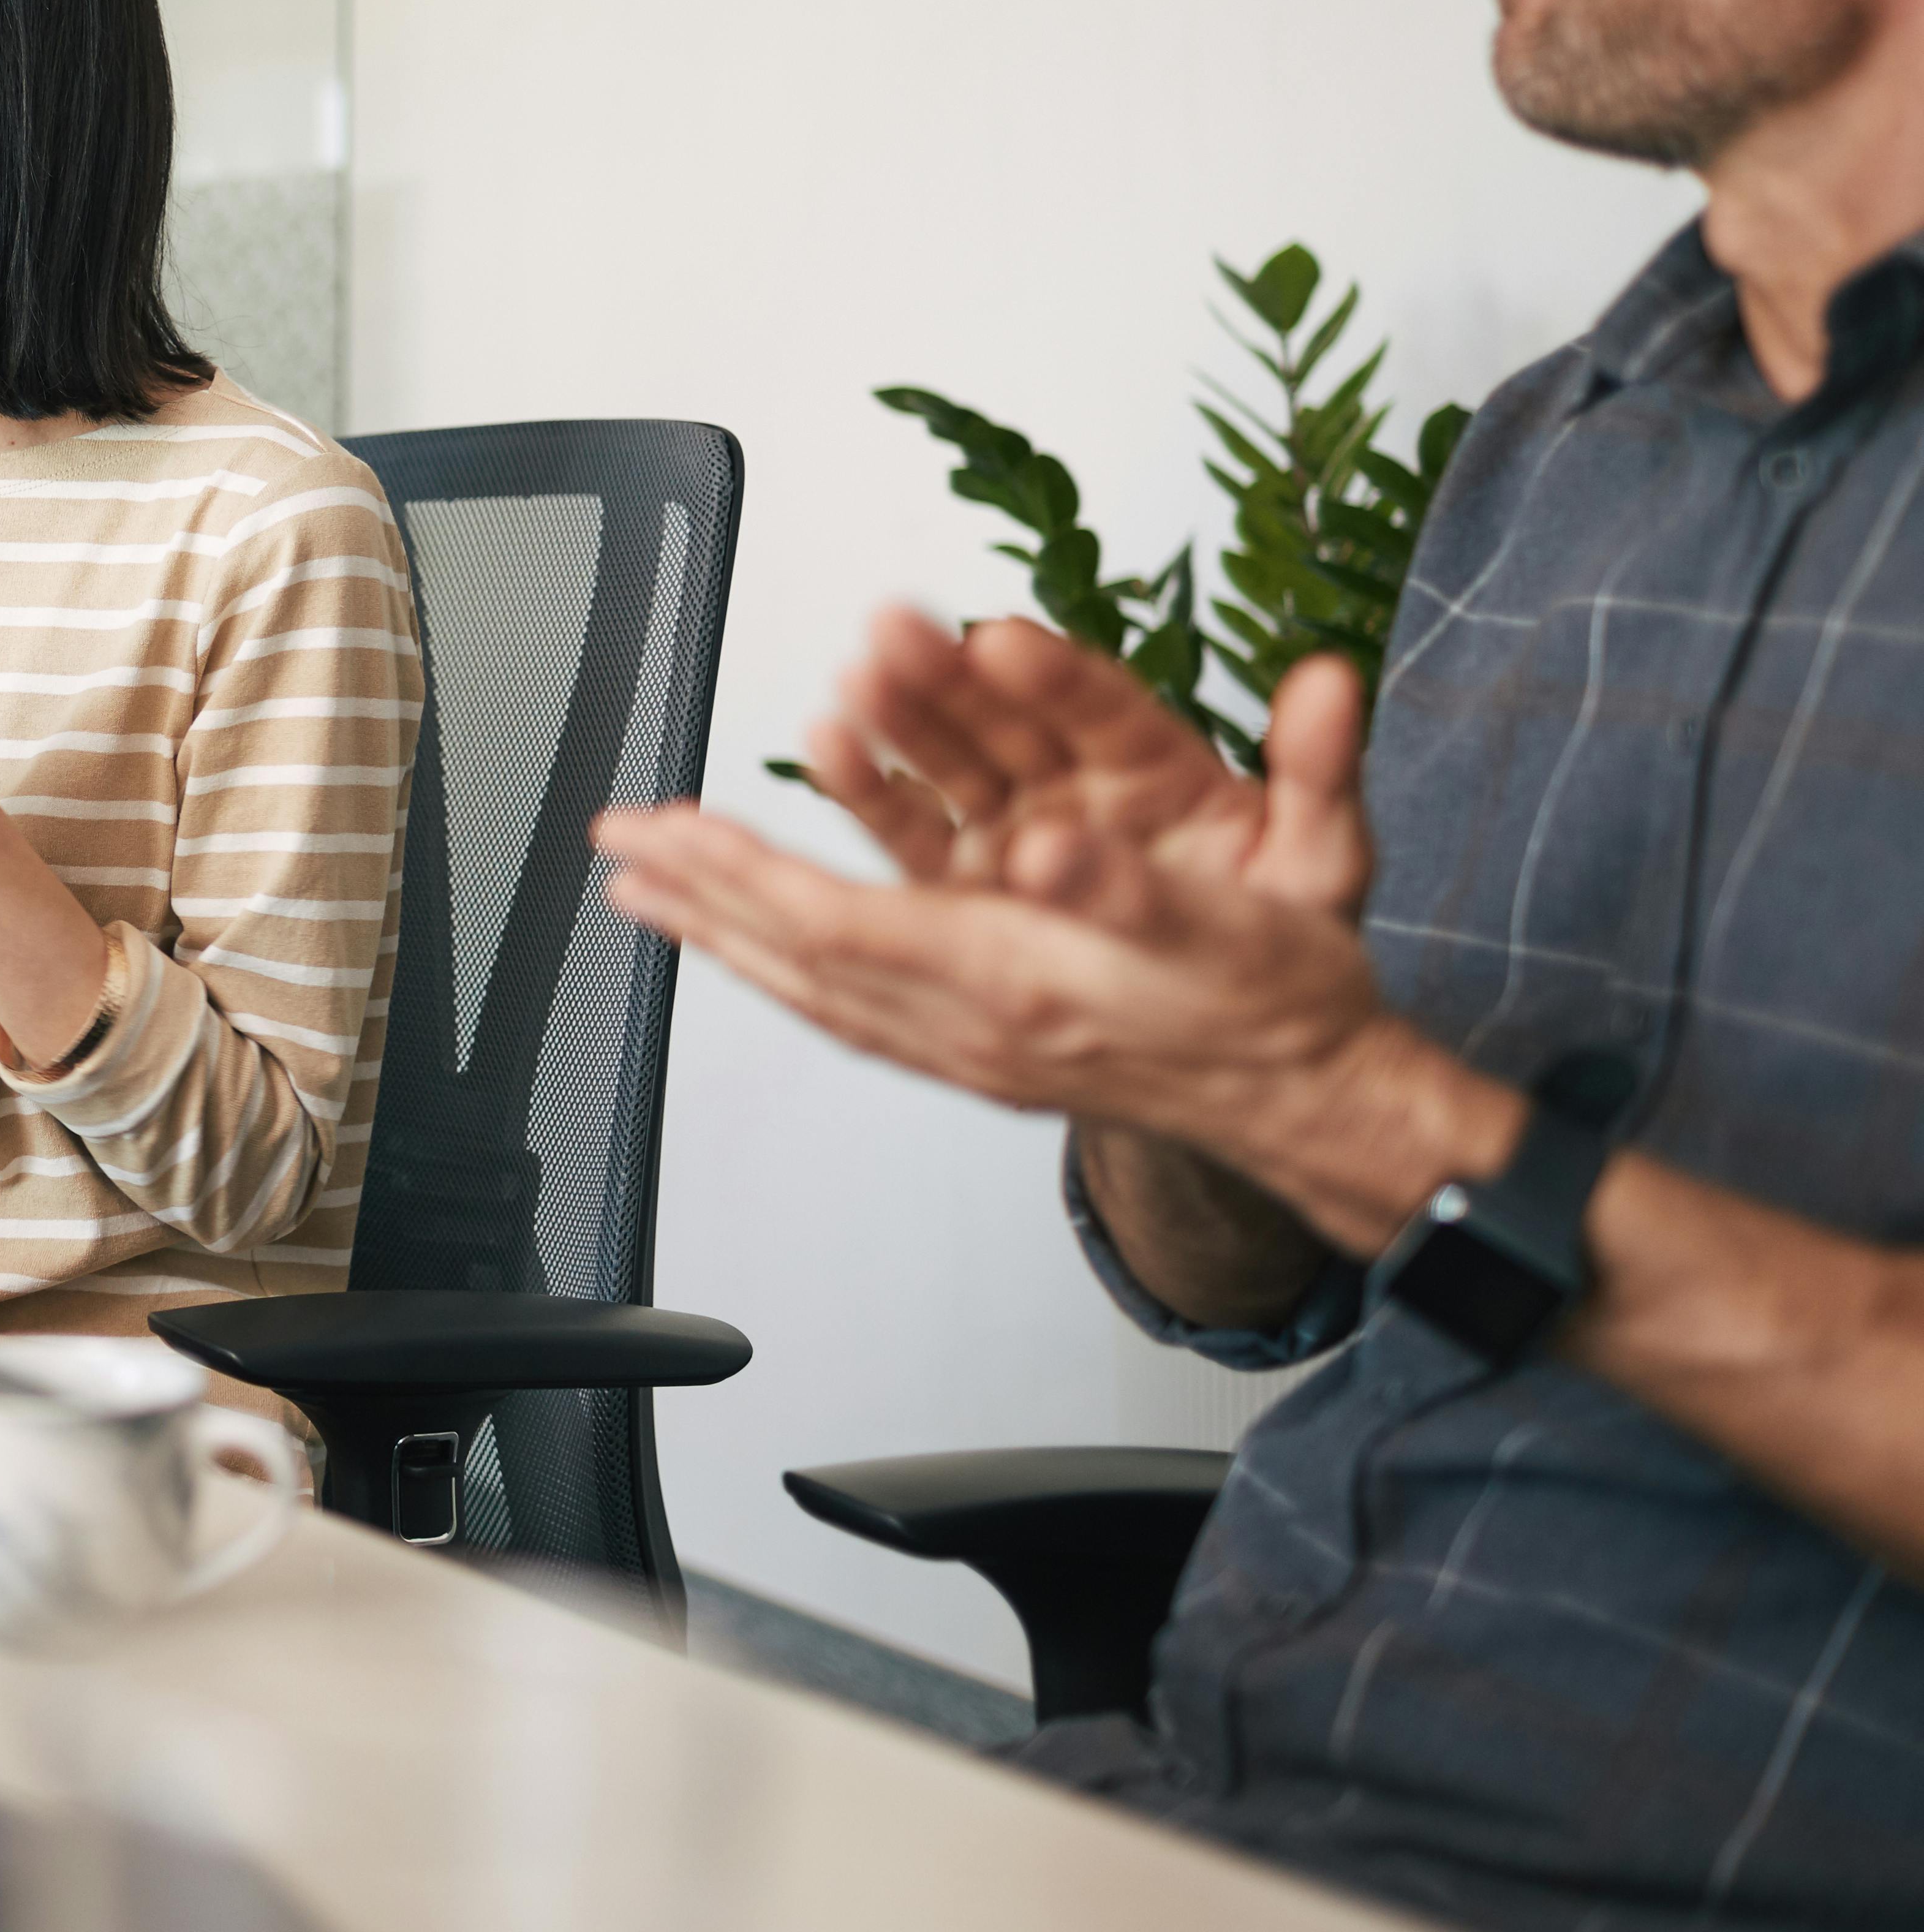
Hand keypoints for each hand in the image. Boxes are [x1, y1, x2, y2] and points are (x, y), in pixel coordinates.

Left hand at [598, 616, 1479, 1244]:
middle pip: (795, 958)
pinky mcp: (982, 1054)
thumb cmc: (1279, 1002)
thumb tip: (1051, 843)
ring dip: (726, 935)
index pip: (833, 925)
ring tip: (652, 892)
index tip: (666, 829)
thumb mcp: (1227, 920)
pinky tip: (754, 949)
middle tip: (618, 847)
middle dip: (701, 896)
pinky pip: (848, 1011)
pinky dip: (786, 970)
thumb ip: (1134, 882)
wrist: (1313, 1102)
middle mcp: (973, 1028)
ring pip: (811, 989)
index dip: (742, 874)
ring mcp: (970, 1051)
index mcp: (1013, 985)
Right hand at [802, 608, 1369, 920]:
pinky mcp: (972, 880)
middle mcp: (1079, 788)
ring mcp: (1018, 828)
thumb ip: (1320, 770)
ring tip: (855, 674)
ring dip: (897, 717)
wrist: (1250, 1037)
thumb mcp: (1321, 857)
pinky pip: (915, 830)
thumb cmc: (1288, 940)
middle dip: (946, 675)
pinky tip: (832, 748)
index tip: (1006, 643)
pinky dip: (872, 792)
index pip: (1100, 709)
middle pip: (1004, 718)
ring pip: (948, 762)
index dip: (1053, 677)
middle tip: (896, 625)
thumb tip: (1333, 685)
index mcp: (1162, 771)